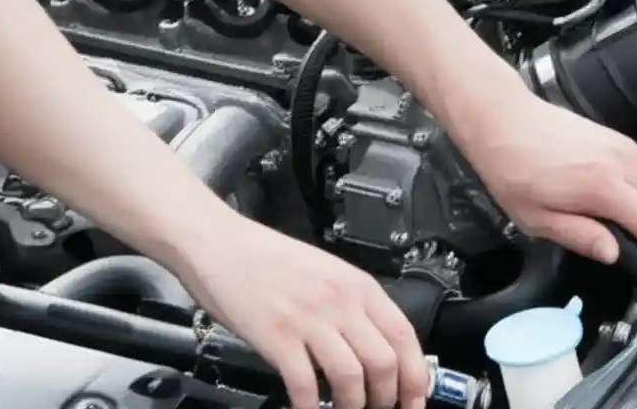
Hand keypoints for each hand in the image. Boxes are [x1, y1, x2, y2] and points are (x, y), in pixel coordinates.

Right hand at [170, 216, 427, 408]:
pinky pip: (305, 385)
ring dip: (353, 406)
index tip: (415, 402)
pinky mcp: (277, 337)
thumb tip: (377, 349)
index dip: (416, 378)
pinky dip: (310, 408)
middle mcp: (341, 302)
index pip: (404, 337)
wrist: (220, 244)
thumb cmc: (270, 259)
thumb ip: (354, 307)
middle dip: (386, 399)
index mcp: (359, 286)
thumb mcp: (327, 273)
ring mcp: (309, 320)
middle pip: (384, 363)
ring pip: (351, 378)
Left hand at [458, 91, 636, 275]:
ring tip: (632, 229)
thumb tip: (615, 254)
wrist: (501, 119)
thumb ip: (580, 236)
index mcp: (602, 186)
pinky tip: (620, 201)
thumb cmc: (512, 171)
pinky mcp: (614, 136)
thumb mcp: (536, 218)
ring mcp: (620, 144)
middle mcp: (620, 162)